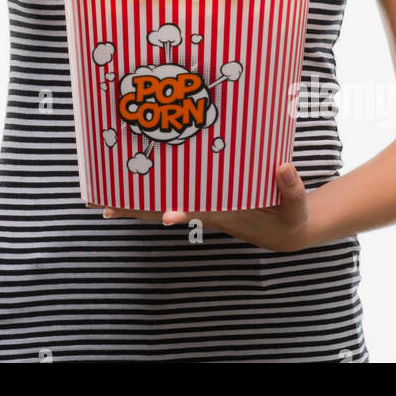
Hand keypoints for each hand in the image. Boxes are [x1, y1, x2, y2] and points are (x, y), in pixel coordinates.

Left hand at [84, 162, 314, 251]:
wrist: (284, 229)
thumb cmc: (289, 216)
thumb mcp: (295, 206)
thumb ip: (291, 188)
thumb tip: (284, 166)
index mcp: (227, 214)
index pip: (201, 212)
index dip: (183, 213)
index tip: (168, 214)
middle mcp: (206, 212)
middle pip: (165, 212)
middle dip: (136, 211)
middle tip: (103, 208)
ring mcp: (200, 206)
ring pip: (160, 205)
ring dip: (132, 205)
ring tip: (100, 203)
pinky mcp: (200, 200)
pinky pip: (169, 196)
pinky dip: (148, 195)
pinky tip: (126, 189)